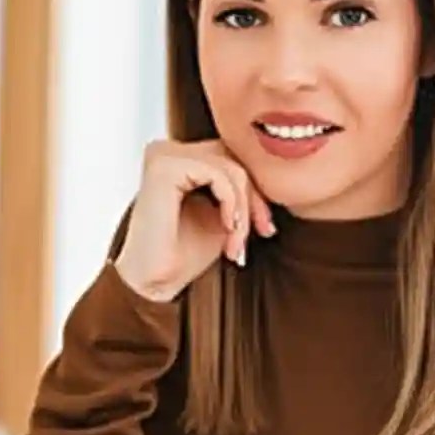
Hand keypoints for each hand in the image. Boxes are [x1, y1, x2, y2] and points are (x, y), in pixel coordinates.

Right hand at [114, 138, 275, 301]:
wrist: (156, 283)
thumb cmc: (184, 254)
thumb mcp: (225, 213)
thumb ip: (241, 189)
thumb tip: (277, 175)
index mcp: (178, 158)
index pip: (232, 155)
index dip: (256, 190)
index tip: (266, 226)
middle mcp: (167, 151)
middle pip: (234, 156)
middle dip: (254, 198)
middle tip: (261, 232)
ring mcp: (163, 155)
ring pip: (231, 167)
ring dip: (243, 209)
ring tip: (237, 241)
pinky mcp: (164, 166)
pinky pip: (218, 174)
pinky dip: (232, 204)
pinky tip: (227, 229)